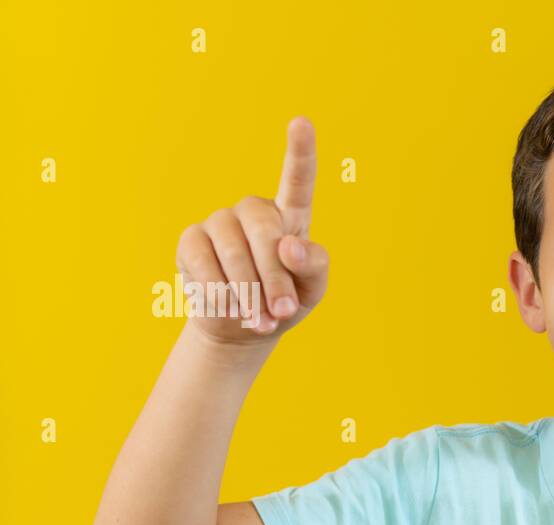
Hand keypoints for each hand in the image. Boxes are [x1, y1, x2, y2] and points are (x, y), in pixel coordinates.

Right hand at [177, 116, 328, 344]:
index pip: (297, 179)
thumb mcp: (311, 290)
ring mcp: (219, 221)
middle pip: (264, 231)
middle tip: (281, 312)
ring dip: (248, 293)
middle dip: (274, 277)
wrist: (244, 326)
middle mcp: (253, 211)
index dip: (300, 151)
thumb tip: (288, 246)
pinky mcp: (191, 240)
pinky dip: (220, 293)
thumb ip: (313, 266)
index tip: (302, 122)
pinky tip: (230, 310)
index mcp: (290, 216)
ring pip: (232, 251)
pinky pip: (203, 263)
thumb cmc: (284, 302)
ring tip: (260, 320)